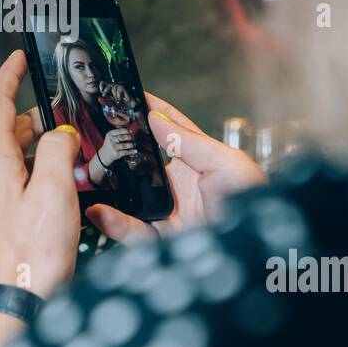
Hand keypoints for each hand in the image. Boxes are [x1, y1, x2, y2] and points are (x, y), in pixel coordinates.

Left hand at [0, 50, 81, 298]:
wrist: (5, 310)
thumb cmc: (31, 257)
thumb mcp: (57, 193)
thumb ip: (60, 151)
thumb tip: (59, 134)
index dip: (8, 76)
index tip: (19, 58)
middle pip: (1, 133)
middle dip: (31, 121)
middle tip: (61, 120)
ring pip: (2, 161)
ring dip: (30, 153)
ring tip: (63, 160)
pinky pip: (0, 186)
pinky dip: (23, 177)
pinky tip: (46, 194)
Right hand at [86, 92, 266, 244]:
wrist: (260, 251)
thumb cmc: (256, 202)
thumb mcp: (227, 163)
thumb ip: (190, 142)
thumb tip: (156, 119)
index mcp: (199, 162)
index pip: (171, 131)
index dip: (152, 112)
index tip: (130, 95)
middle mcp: (181, 186)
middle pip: (142, 165)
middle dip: (118, 151)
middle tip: (95, 136)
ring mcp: (170, 213)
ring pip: (131, 198)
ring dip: (109, 188)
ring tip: (88, 175)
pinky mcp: (163, 240)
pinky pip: (133, 232)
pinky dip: (113, 223)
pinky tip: (99, 211)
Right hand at [98, 127, 135, 165]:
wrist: (104, 155)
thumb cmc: (109, 145)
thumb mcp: (110, 137)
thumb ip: (118, 133)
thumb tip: (130, 131)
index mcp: (109, 134)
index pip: (120, 131)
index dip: (127, 131)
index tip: (131, 132)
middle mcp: (110, 140)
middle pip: (123, 137)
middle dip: (130, 137)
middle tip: (133, 138)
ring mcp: (113, 147)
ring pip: (125, 145)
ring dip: (131, 145)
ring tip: (134, 144)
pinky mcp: (116, 154)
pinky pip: (126, 152)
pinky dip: (131, 151)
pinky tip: (134, 151)